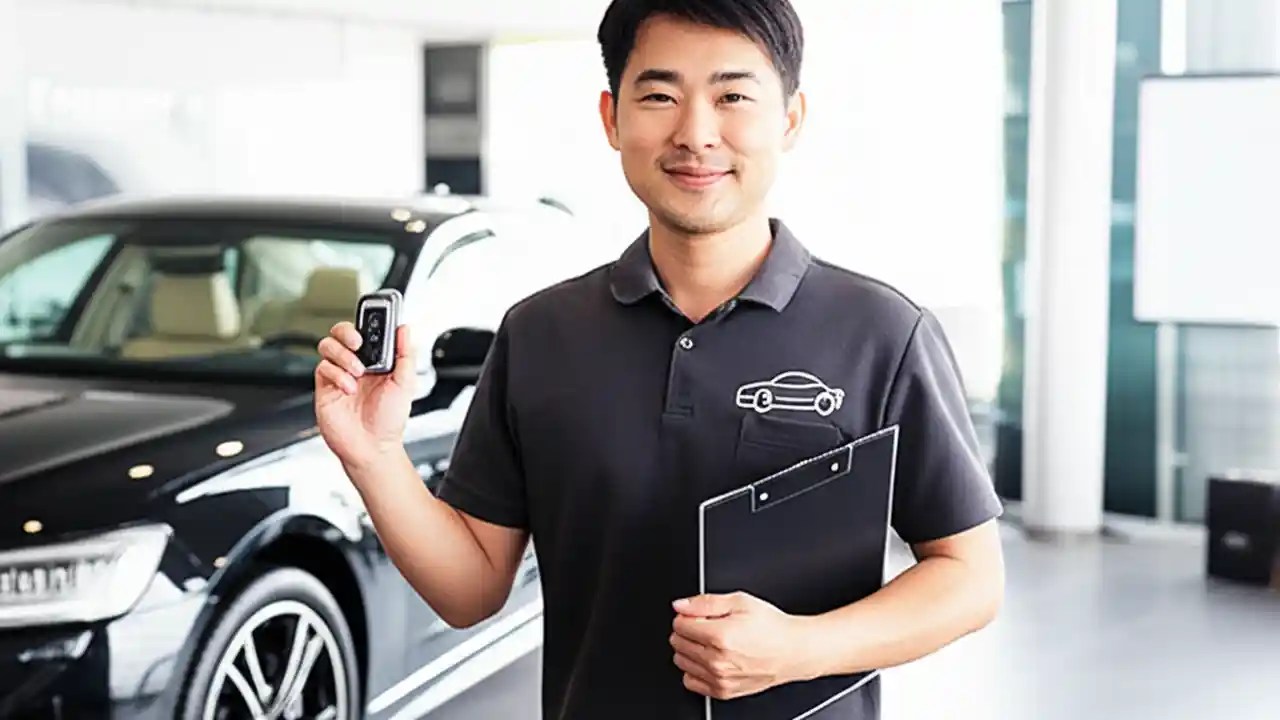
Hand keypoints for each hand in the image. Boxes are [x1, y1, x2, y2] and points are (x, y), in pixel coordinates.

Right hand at [314, 321, 415, 472]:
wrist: (372, 448)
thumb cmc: (389, 420)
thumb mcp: (406, 384)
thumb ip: (405, 354)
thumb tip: (404, 328)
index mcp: (375, 360)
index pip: (366, 331)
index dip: (367, 321)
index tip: (372, 319)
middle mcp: (355, 364)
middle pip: (340, 332)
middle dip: (347, 332)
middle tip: (358, 343)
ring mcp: (339, 375)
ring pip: (328, 346)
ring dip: (343, 355)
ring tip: (358, 372)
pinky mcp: (325, 388)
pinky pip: (323, 368)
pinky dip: (337, 375)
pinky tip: (349, 388)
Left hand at [670, 591, 813, 700]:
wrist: (793, 651)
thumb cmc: (771, 627)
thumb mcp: (741, 601)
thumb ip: (705, 602)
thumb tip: (680, 605)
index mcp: (720, 636)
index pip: (679, 624)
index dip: (688, 615)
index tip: (699, 615)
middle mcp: (717, 661)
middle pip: (677, 642)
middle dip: (688, 631)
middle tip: (708, 626)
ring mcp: (719, 679)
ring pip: (681, 661)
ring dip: (690, 650)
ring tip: (711, 642)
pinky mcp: (723, 691)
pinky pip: (690, 681)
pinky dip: (694, 670)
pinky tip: (709, 659)